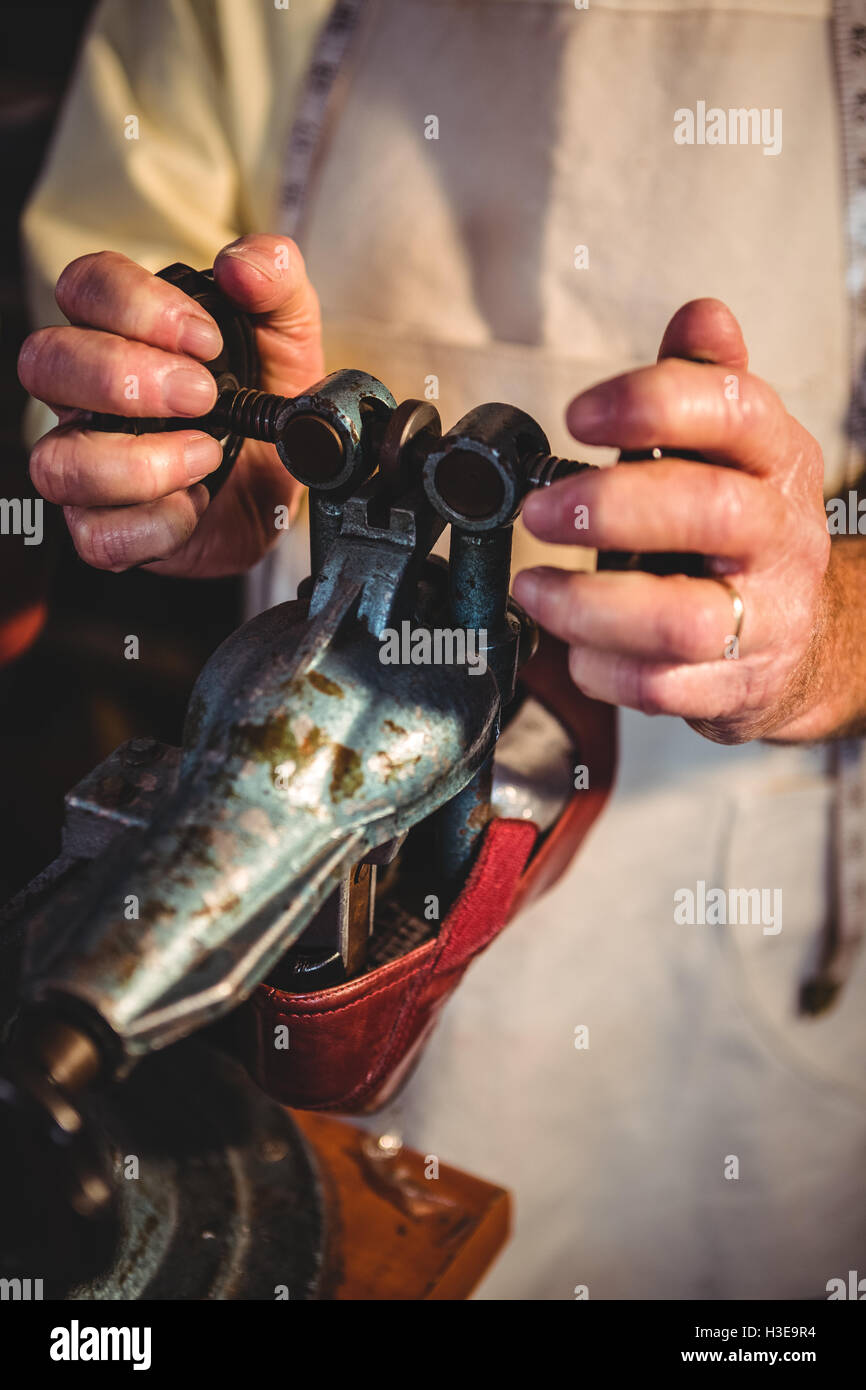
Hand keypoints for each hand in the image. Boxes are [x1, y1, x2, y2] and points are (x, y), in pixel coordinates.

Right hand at [18, 234, 323, 575]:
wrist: (291, 481)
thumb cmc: (269, 401)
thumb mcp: (290, 331)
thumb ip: (277, 279)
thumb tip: (242, 265)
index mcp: (122, 332)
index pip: (84, 287)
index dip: (135, 305)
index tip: (205, 338)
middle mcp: (90, 396)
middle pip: (46, 363)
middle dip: (124, 377)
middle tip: (202, 395)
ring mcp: (90, 464)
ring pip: (59, 460)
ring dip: (138, 462)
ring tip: (206, 454)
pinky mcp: (108, 528)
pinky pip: (97, 533)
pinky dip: (154, 524)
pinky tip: (197, 503)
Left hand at [512, 299, 831, 743]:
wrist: (803, 643)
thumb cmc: (742, 535)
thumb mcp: (735, 453)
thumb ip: (705, 386)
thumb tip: (700, 313)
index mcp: (777, 461)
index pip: (733, 411)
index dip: (651, 404)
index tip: (578, 414)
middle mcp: (781, 537)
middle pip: (707, 511)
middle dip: (607, 507)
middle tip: (538, 511)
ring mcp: (765, 619)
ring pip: (679, 617)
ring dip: (588, 603)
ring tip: (535, 587)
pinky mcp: (736, 685)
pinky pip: (660, 685)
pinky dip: (600, 666)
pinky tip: (572, 643)